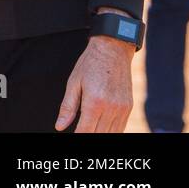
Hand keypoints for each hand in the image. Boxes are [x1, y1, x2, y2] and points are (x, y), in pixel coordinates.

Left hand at [56, 13, 134, 132]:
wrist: (112, 50)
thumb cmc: (90, 64)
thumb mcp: (73, 83)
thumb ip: (67, 107)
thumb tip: (60, 126)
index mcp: (95, 102)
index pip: (86, 131)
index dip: (77, 136)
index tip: (70, 137)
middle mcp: (111, 108)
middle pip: (99, 135)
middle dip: (87, 137)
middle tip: (78, 133)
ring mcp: (122, 109)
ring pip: (111, 134)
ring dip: (99, 136)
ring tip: (88, 132)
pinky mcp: (128, 107)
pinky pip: (120, 127)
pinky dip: (111, 132)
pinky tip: (101, 130)